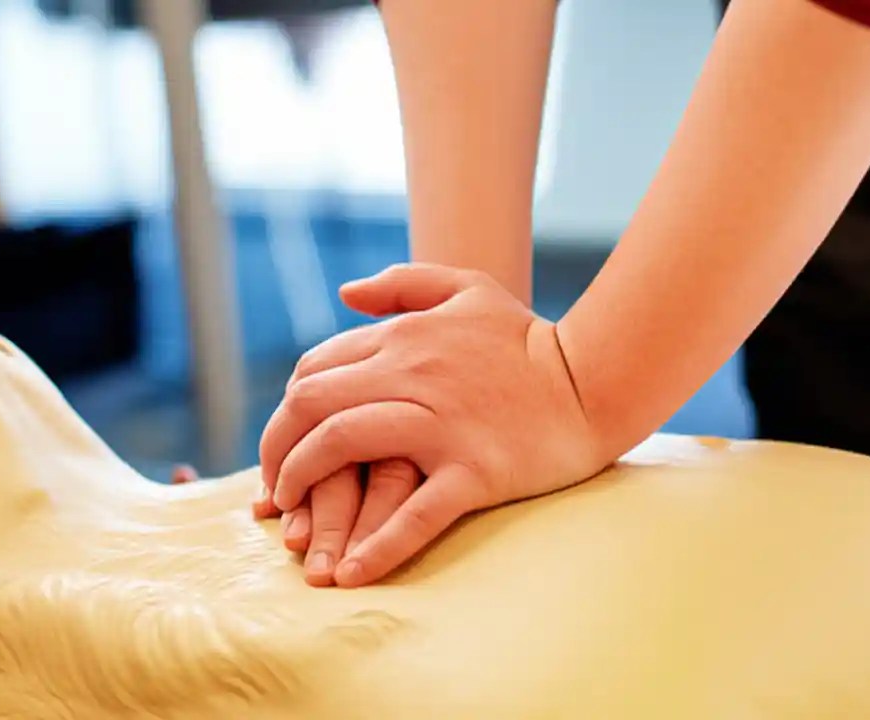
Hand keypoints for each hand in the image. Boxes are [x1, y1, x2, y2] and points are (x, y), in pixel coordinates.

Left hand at [259, 263, 610, 587]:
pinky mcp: (474, 470)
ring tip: (295, 527)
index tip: (283, 447)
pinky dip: (378, 546)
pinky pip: (414, 513)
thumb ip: (403, 283)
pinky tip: (352, 574)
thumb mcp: (468, 289)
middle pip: (310, 406)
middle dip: (275, 451)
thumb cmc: (529, 338)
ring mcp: (441, 424)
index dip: (284, 413)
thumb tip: (344, 292)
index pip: (313, 371)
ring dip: (303, 486)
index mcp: (403, 337)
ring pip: (343, 445)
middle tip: (273, 492)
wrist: (596, 380)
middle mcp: (411, 375)